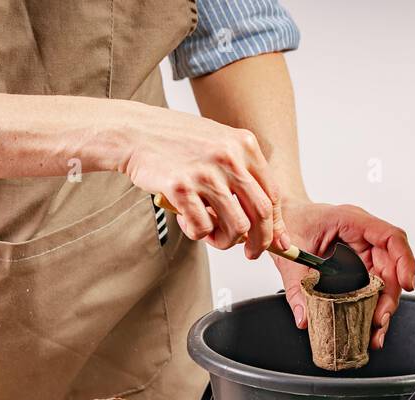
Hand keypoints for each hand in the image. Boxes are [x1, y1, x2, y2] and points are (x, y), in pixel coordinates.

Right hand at [118, 104, 289, 259]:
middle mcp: (229, 158)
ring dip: (225, 241)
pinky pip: (202, 228)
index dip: (276, 224)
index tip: (276, 241)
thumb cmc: (176, 141)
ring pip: (235, 227)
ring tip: (211, 235)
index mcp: (244, 145)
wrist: (137, 132)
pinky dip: (198, 233)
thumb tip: (265, 214)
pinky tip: (187, 221)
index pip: (273, 194)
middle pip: (261, 213)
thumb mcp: (219, 144)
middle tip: (252, 253)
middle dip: (260, 242)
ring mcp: (206, 174)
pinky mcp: (181, 188)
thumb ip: (242, 173)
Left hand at [275, 203, 414, 349]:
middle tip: (380, 322)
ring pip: (383, 280)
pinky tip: (367, 326)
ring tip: (375, 333)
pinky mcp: (356, 266)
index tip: (407, 284)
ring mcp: (361, 251)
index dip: (404, 261)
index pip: (391, 237)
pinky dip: (370, 306)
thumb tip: (305, 318)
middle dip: (389, 296)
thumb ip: (297, 288)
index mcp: (352, 221)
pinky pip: (369, 285)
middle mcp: (363, 236)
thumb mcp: (290, 256)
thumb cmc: (290, 222)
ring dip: (381, 306)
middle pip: (390, 266)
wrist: (283, 217)